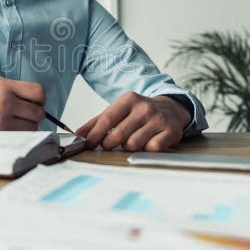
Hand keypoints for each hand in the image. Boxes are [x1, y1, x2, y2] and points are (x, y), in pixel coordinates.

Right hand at [0, 78, 46, 130]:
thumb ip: (17, 91)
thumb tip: (41, 103)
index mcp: (3, 86)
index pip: (39, 92)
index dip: (40, 99)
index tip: (35, 103)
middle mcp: (4, 101)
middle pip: (39, 112)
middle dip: (34, 114)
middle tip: (24, 115)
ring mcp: (1, 120)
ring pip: (32, 127)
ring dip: (27, 126)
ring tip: (13, 122)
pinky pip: (22, 136)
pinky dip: (19, 134)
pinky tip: (7, 129)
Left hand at [75, 92, 190, 150]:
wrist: (171, 109)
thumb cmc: (139, 113)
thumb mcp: (119, 110)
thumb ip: (97, 122)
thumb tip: (78, 134)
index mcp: (129, 99)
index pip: (107, 119)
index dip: (95, 135)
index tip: (88, 144)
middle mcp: (145, 107)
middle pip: (118, 135)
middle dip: (109, 144)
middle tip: (109, 145)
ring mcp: (159, 119)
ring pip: (133, 145)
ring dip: (128, 147)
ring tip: (132, 140)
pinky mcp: (171, 131)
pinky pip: (150, 149)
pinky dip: (146, 150)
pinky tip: (148, 142)